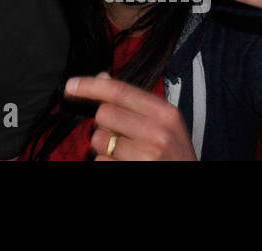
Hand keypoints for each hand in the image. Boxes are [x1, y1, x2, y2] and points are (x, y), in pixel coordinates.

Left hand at [65, 74, 195, 160]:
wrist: (191, 185)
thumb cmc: (173, 156)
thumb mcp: (164, 126)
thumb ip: (133, 102)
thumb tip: (102, 76)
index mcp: (166, 114)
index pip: (120, 91)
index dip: (91, 86)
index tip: (70, 86)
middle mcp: (158, 133)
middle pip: (104, 114)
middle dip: (104, 125)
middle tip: (120, 137)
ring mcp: (147, 156)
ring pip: (99, 140)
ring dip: (103, 148)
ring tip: (124, 155)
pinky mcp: (134, 172)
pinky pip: (100, 161)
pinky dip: (105, 163)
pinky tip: (123, 165)